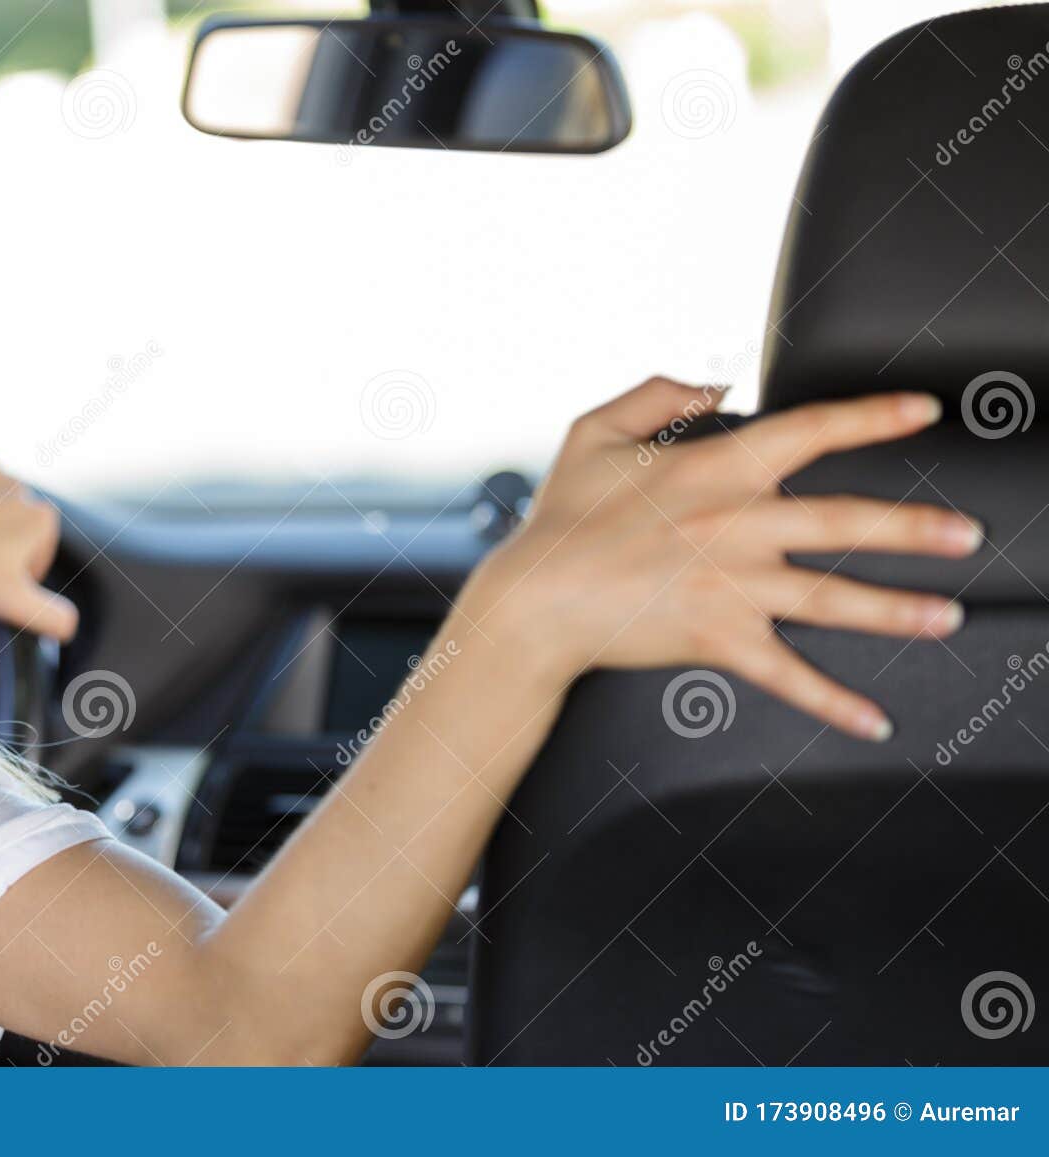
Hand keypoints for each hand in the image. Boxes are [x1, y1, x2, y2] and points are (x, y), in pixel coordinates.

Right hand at [448, 378, 982, 739]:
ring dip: (899, 611)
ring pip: (833, 599)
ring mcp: (731, 587)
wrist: (532, 601)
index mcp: (715, 469)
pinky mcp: (716, 639)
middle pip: (846, 522)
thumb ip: (657, 393)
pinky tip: (874, 721)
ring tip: (950, 617)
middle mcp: (736, 525)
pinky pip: (787, 676)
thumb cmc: (559, 517)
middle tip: (969, 534)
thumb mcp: (594, 431)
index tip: (924, 410)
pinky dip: (832, 703)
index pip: (811, 431)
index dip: (873, 416)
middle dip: (916, 529)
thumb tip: (712, 379)